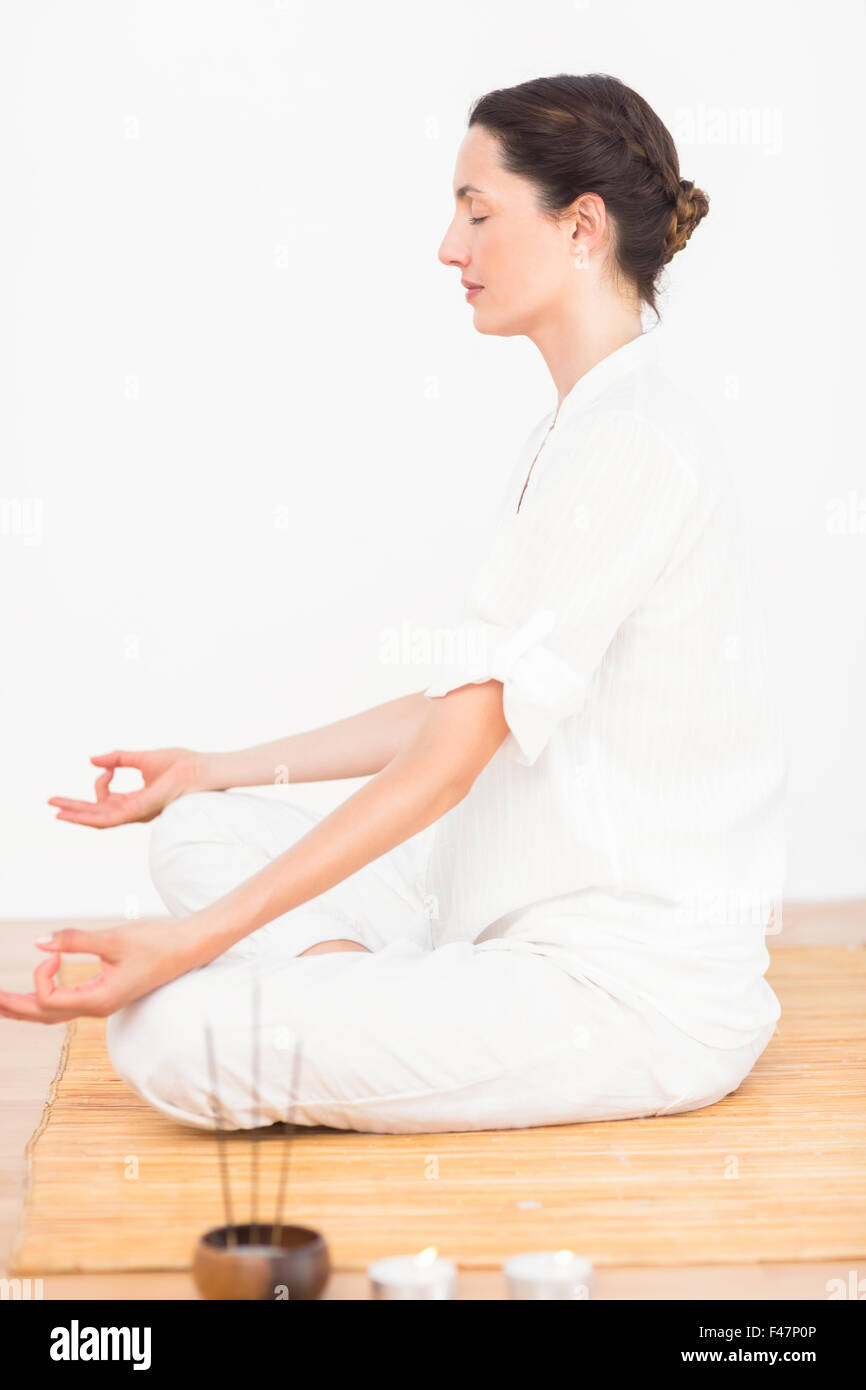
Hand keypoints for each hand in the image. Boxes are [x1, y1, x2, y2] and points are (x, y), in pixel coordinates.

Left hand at [0, 920, 197, 1023]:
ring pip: (53, 1013)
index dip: (41, 976)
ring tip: (2, 1000)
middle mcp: (97, 1007)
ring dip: (25, 1006)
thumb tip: (39, 942)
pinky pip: (66, 1004)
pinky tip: (35, 990)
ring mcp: (101, 1003)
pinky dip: (44, 999)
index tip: (52, 953)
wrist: (188, 948)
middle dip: (13, 1007)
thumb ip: (75, 940)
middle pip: (43, 1016)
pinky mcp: (105, 993)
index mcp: (98, 1000)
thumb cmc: (156, 943)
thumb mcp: (114, 939)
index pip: (50, 1000)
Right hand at [47, 747, 205, 827]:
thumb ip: (119, 758)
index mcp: (137, 800)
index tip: (105, 766)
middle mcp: (135, 810)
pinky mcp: (139, 810)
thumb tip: (93, 760)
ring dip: (76, 814)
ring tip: (56, 810)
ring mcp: (137, 812)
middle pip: (98, 814)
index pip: (107, 800)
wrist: (200, 769)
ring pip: (100, 819)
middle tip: (52, 803)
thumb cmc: (181, 764)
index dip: (100, 782)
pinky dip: (89, 816)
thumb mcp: (143, 758)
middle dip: (75, 809)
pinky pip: (109, 818)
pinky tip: (73, 813)